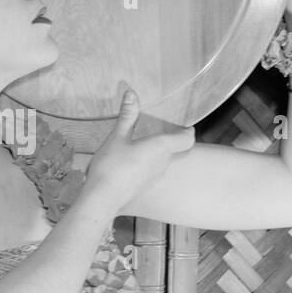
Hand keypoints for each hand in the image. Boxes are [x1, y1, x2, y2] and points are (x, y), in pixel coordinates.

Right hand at [85, 89, 193, 212]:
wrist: (103, 198)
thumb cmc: (111, 167)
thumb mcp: (117, 137)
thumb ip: (127, 116)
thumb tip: (131, 94)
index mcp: (161, 147)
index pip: (187, 139)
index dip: (188, 131)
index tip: (185, 124)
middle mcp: (163, 162)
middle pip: (180, 150)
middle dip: (178, 140)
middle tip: (169, 130)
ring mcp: (156, 176)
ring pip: (167, 160)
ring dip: (163, 151)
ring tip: (148, 142)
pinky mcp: (146, 185)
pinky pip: (155, 170)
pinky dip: (151, 162)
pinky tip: (135, 159)